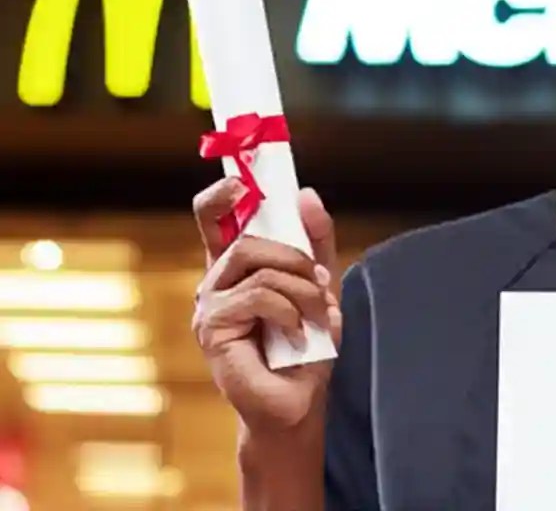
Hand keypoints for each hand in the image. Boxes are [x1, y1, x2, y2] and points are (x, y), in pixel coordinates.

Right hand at [191, 178, 341, 431]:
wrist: (298, 400)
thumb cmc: (306, 346)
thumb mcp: (321, 285)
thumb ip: (316, 242)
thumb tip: (306, 194)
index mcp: (237, 267)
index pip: (214, 218)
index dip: (222, 194)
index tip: (243, 182)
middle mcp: (216, 281)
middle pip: (246, 237)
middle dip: (294, 255)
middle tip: (320, 282)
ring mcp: (209, 305)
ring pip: (256, 264)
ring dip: (301, 287)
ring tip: (316, 315)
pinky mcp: (212, 328)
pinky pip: (257, 296)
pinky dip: (290, 311)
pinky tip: (298, 334)